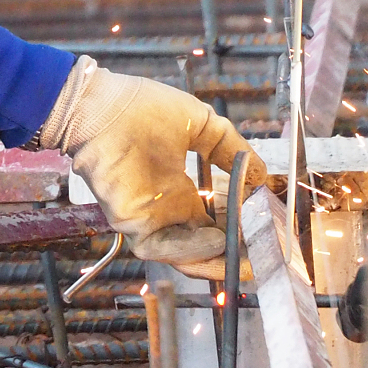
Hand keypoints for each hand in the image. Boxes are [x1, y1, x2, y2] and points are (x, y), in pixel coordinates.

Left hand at [38, 57, 251, 264]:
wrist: (102, 108)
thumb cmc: (144, 110)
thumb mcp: (202, 126)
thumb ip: (230, 149)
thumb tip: (260, 174)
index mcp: (179, 189)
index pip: (213, 220)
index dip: (238, 229)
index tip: (264, 231)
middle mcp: (166, 210)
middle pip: (203, 245)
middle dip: (233, 254)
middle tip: (263, 256)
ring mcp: (149, 219)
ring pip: (186, 254)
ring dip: (216, 260)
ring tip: (246, 258)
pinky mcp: (132, 223)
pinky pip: (163, 248)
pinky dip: (191, 250)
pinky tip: (217, 241)